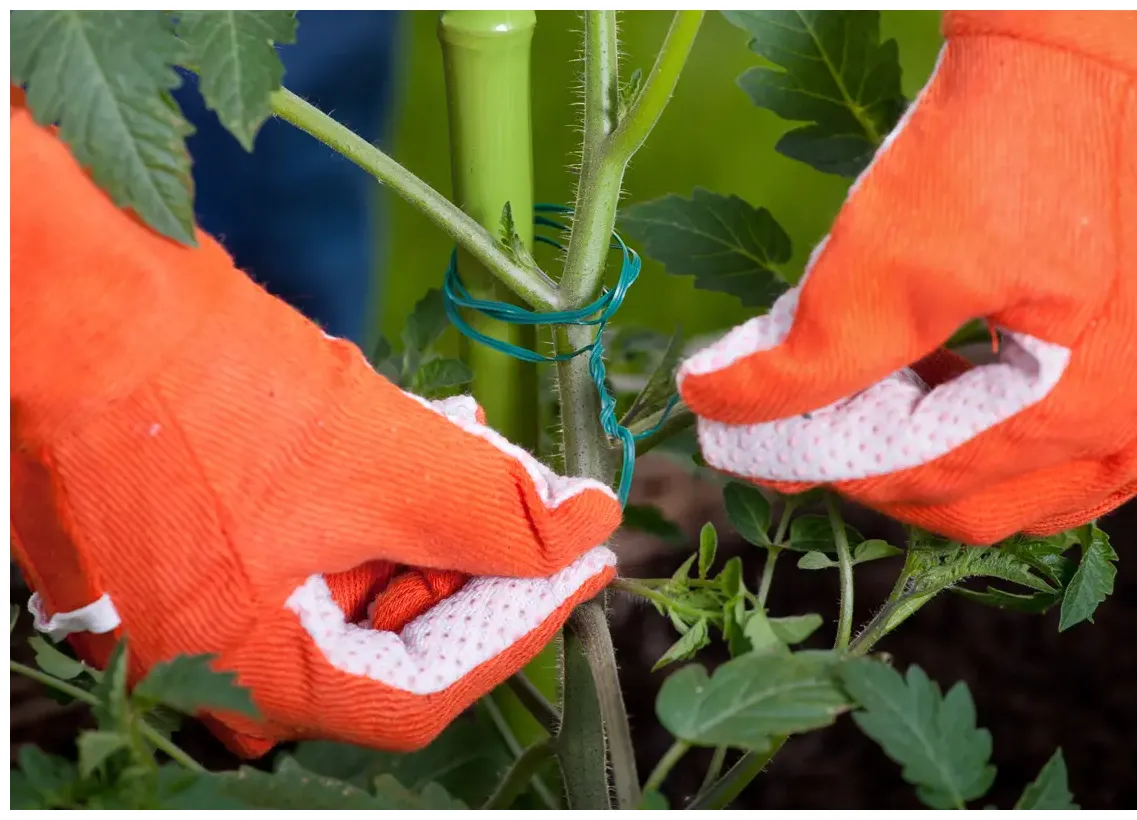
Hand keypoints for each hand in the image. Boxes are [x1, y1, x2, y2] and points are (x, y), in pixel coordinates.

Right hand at [10, 96, 620, 756]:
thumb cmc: (205, 388)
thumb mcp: (381, 460)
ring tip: (471, 444)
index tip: (579, 567)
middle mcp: (206, 660)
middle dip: (470, 562)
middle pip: (384, 640)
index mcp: (249, 671)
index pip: (419, 691)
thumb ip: (499, 511)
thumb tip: (589, 524)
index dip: (516, 624)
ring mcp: (180, 604)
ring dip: (421, 521)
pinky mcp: (171, 543)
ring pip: (342, 586)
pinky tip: (402, 436)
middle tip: (532, 497)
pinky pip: (294, 547)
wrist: (72, 295)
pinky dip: (361, 504)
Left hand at [678, 11, 1136, 543]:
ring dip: (930, 459)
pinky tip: (938, 384)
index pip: (926, 478)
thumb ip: (810, 356)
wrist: (1105, 33)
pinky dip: (989, 435)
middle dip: (875, 470)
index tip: (749, 441)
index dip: (822, 465)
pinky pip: (1068, 447)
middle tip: (802, 424)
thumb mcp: (897, 249)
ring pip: (1023, 486)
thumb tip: (718, 406)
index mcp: (1099, 398)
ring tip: (864, 399)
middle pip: (977, 502)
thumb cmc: (1016, 124)